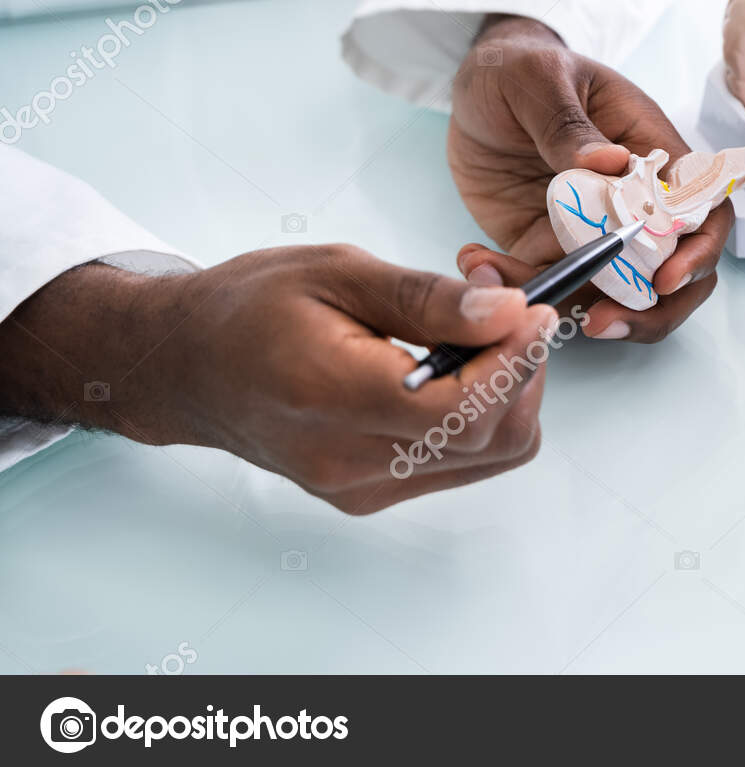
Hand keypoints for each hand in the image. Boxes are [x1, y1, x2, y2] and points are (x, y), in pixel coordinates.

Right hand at [0, 248, 558, 512]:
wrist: (185, 365)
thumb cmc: (249, 308)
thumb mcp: (338, 272)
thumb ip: (427, 299)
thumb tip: (508, 311)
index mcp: (331, 398)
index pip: (462, 408)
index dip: (518, 360)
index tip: (537, 309)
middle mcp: (348, 461)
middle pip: (489, 439)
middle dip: (523, 370)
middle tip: (512, 309)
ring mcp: (359, 488)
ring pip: (488, 456)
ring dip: (509, 392)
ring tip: (483, 333)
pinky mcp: (369, 493)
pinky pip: (461, 463)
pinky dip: (481, 415)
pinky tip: (458, 367)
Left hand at [448, 15, 726, 342]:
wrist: (473, 87)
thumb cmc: (521, 67)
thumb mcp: (540, 81)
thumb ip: (569, 124)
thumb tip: (612, 163)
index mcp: (651, 151)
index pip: (702, 209)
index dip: (698, 250)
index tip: (664, 278)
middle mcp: (634, 200)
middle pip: (675, 269)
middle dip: (651, 309)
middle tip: (602, 323)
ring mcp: (595, 231)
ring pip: (618, 293)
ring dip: (581, 310)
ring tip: (529, 305)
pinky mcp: (551, 248)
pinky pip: (552, 286)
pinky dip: (522, 291)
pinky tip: (480, 265)